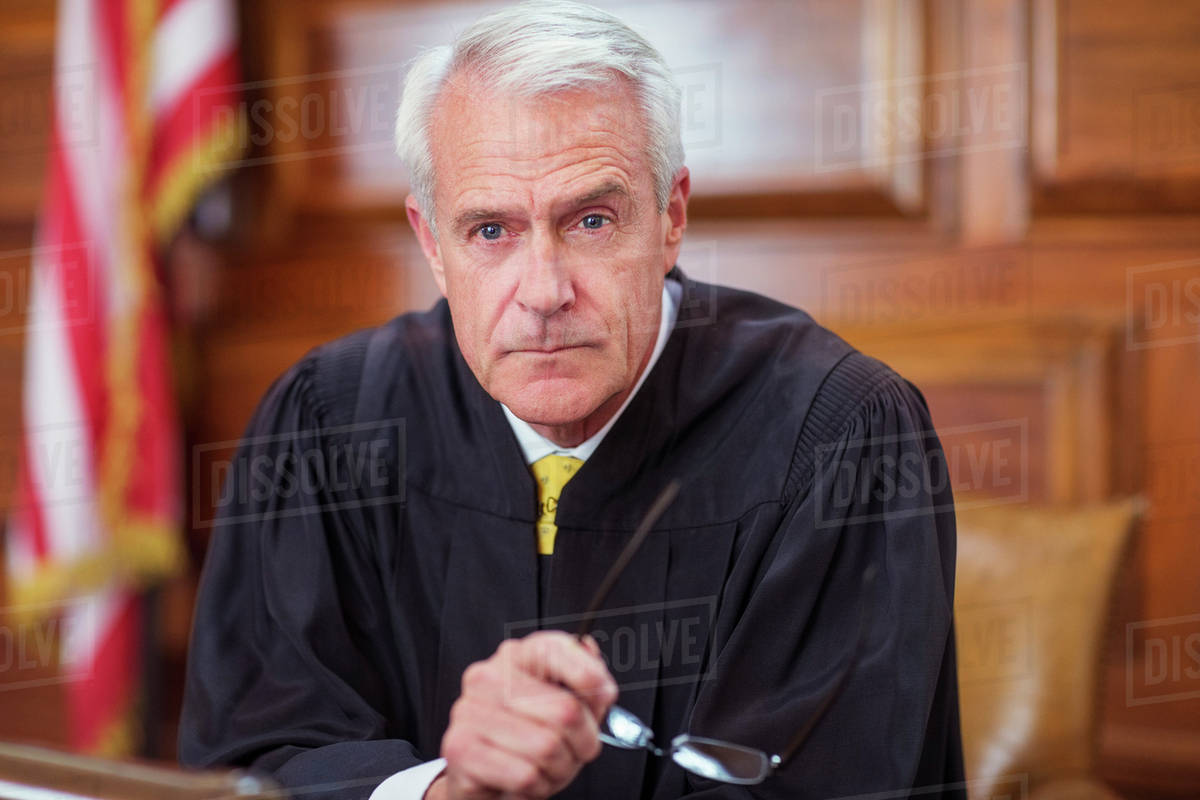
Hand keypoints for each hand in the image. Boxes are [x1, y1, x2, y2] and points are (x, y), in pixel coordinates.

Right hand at [430, 631, 616, 799]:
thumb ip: (588, 687)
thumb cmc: (528, 739)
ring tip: (548, 766)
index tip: (602, 695)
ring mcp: (470, 710)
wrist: (483, 778)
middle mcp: (488, 677)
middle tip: (577, 750)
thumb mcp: (566, 707)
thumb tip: (601, 684)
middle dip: (583, 741)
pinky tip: (526, 779)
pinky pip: (524, 774)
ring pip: (546, 747)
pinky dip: (536, 786)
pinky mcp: (460, 748)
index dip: (588, 675)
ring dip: (559, 768)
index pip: (554, 650)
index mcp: (515, 657)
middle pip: (564, 710)